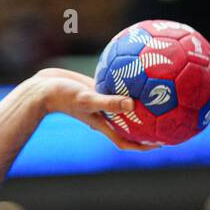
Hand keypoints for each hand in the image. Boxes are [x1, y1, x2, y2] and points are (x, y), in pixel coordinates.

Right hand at [29, 68, 161, 151]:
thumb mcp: (86, 99)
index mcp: (103, 124)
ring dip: (140, 100)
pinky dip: (127, 80)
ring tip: (160, 89)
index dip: (144, 145)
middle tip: (169, 116)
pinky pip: (115, 85)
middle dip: (148, 124)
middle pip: (130, 124)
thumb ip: (109, 102)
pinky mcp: (94, 88)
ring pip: (124, 103)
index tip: (163, 143)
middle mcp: (104, 116)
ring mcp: (99, 102)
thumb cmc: (61, 96)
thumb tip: (133, 104)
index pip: (127, 141)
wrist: (40, 89)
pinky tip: (138, 64)